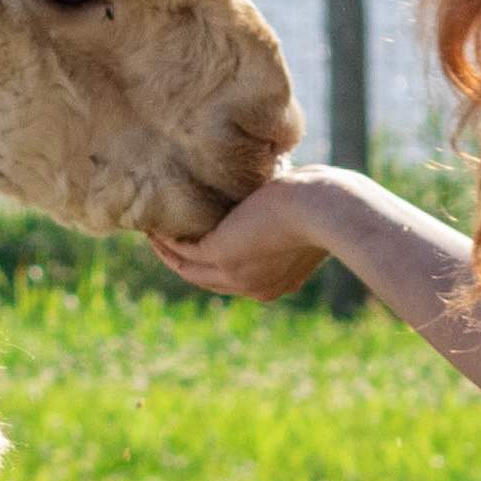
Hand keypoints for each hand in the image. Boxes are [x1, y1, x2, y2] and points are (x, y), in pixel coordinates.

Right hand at [146, 166, 347, 302]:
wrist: (329, 208)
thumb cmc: (327, 204)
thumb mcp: (303, 216)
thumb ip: (285, 215)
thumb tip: (278, 193)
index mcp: (275, 284)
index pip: (232, 277)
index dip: (210, 260)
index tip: (193, 238)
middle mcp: (253, 286)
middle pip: (204, 277)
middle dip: (181, 258)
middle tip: (163, 235)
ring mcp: (236, 274)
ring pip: (189, 267)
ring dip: (167, 249)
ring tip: (152, 227)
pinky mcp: (222, 253)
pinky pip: (184, 249)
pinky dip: (168, 238)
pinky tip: (157, 221)